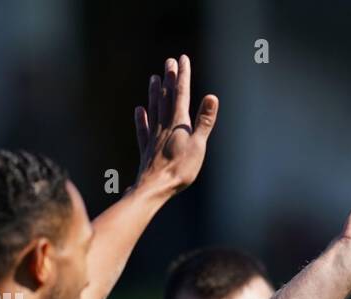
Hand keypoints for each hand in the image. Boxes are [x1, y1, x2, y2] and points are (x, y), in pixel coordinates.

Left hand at [134, 54, 217, 194]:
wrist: (155, 187)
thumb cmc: (180, 169)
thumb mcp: (198, 145)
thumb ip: (204, 121)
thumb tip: (212, 96)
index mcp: (178, 123)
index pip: (181, 94)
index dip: (183, 76)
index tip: (183, 59)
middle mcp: (164, 126)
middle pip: (167, 98)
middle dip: (169, 79)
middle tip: (169, 62)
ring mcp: (154, 137)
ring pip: (154, 110)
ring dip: (155, 94)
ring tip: (154, 79)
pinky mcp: (147, 150)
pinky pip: (143, 130)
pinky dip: (141, 119)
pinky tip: (139, 110)